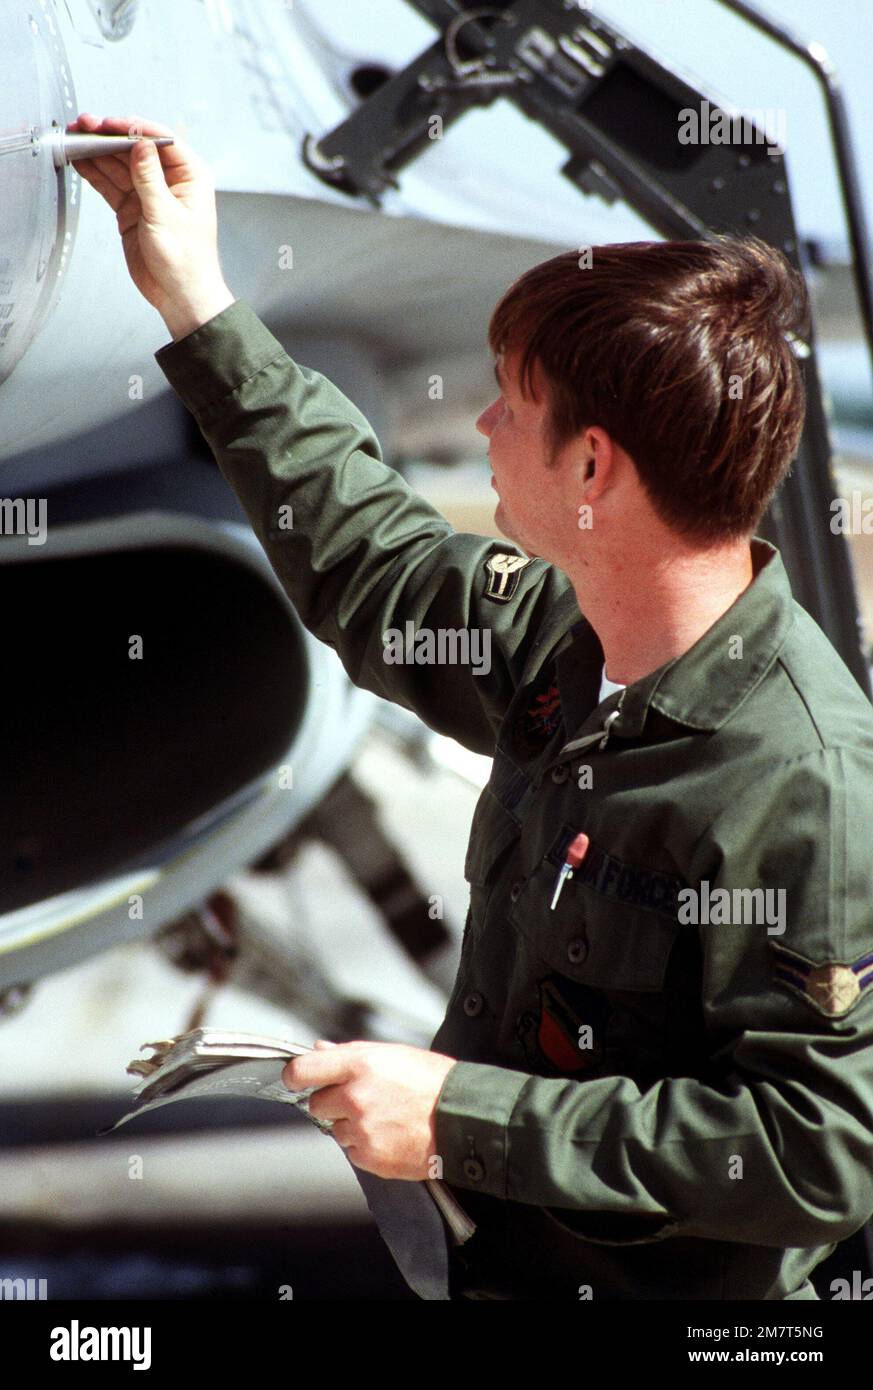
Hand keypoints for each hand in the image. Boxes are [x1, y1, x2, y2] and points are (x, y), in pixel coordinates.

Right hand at [68, 112, 234, 338]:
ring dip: (97, 152)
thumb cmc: (186, 262)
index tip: (111, 124)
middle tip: (85, 126)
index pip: (160, 141)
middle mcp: (169, 182)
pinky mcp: (132, 210)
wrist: (179, 296)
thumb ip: (149, 178)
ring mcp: (148, 195)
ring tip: (75, 139)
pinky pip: (110, 185)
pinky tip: (79, 161)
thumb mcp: (166, 215)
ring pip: (119, 165)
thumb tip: (140, 144)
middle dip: (109, 137)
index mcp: (190, 177)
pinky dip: (95, 173)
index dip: (134, 128)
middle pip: (135, 149)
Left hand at [283, 1040, 458, 1179]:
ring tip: (385, 1118)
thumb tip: (318, 1049)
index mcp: (360, 1063)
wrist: (463, 1120)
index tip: (294, 1080)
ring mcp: (361, 1128)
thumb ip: (351, 1054)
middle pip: (317, 1103)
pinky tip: (391, 1135)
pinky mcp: (369, 1156)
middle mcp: (355, 1096)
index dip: (294, 1076)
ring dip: (351, 1126)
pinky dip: (366, 1146)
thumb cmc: (433, 1082)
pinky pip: (352, 1152)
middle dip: (332, 1102)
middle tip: (361, 1100)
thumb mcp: (394, 1054)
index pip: (303, 1070)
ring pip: (335, 1129)